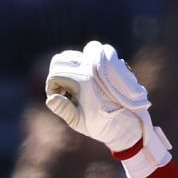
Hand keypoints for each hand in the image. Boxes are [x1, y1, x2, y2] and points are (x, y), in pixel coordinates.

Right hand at [43, 41, 171, 175]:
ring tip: (72, 87)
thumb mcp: (78, 121)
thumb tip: (51, 98)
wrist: (126, 122)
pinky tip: (83, 79)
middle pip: (59, 60)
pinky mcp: (105, 62)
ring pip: (71, 55)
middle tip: (63, 93)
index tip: (57, 99)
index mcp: (83, 80)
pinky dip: (79, 62)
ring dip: (66, 69)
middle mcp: (90, 67)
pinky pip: (86, 53)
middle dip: (55, 75)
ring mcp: (98, 63)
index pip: (54, 74)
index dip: (51, 87)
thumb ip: (63, 109)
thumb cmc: (101, 124)